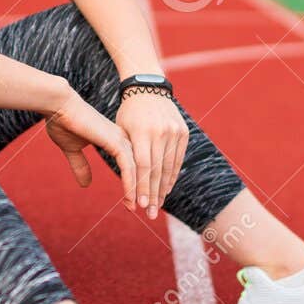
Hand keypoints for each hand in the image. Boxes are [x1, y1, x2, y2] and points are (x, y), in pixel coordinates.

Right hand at [44, 91, 137, 211]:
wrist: (58, 105)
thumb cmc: (62, 122)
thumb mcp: (73, 149)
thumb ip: (80, 165)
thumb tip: (86, 184)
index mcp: (117, 139)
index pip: (136, 165)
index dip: (140, 184)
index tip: (140, 203)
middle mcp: (125, 139)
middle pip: (144, 169)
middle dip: (149, 192)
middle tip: (152, 212)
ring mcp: (122, 140)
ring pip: (140, 170)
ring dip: (142, 192)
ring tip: (143, 209)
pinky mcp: (116, 142)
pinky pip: (129, 168)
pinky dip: (132, 185)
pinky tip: (132, 200)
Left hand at [114, 90, 187, 218]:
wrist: (149, 88)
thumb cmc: (128, 113)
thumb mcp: (121, 130)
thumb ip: (124, 153)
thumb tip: (127, 182)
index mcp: (142, 132)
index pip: (143, 166)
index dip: (143, 187)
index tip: (140, 205)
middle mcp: (161, 132)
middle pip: (157, 170)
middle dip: (154, 194)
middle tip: (151, 214)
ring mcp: (174, 132)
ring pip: (169, 167)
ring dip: (163, 189)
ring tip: (158, 206)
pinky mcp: (183, 132)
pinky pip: (178, 159)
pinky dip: (172, 176)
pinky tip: (167, 189)